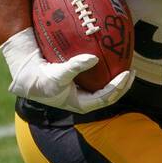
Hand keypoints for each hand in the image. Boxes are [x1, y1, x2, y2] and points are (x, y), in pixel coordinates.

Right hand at [0, 28, 133, 113]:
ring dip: (117, 79)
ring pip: (106, 89)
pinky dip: (106, 72)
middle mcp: (86, 101)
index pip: (107, 98)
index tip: (128, 73)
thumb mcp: (59, 74)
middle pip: (111, 95)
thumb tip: (93, 58)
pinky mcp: (81, 85)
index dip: (119, 86)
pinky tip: (111, 60)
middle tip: (132, 70)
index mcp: (83, 104)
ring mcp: (84, 93)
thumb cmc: (43, 79)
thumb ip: (76, 66)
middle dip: (123, 85)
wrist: (28, 78)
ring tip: (127, 65)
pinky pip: (98, 80)